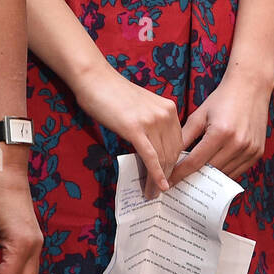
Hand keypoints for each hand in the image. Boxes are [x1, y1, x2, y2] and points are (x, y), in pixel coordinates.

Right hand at [75, 63, 182, 198]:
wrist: (96, 80)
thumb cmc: (113, 93)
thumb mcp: (142, 108)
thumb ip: (152, 125)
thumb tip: (153, 150)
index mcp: (169, 108)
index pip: (177, 143)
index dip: (174, 163)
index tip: (169, 177)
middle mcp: (165, 114)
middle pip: (173, 152)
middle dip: (168, 174)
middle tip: (161, 191)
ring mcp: (152, 121)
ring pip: (162, 158)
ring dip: (159, 179)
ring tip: (154, 193)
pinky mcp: (136, 129)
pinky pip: (150, 157)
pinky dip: (155, 175)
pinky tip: (157, 187)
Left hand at [167, 70, 271, 186]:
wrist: (251, 87)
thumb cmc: (222, 99)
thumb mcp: (200, 114)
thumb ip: (185, 136)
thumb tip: (171, 157)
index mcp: (220, 132)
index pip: (195, 162)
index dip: (180, 174)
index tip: (168, 181)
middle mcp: (237, 143)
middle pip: (210, 171)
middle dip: (193, 178)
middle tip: (179, 183)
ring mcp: (250, 150)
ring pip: (224, 175)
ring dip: (209, 179)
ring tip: (194, 180)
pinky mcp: (257, 153)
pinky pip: (237, 172)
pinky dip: (224, 174)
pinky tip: (213, 172)